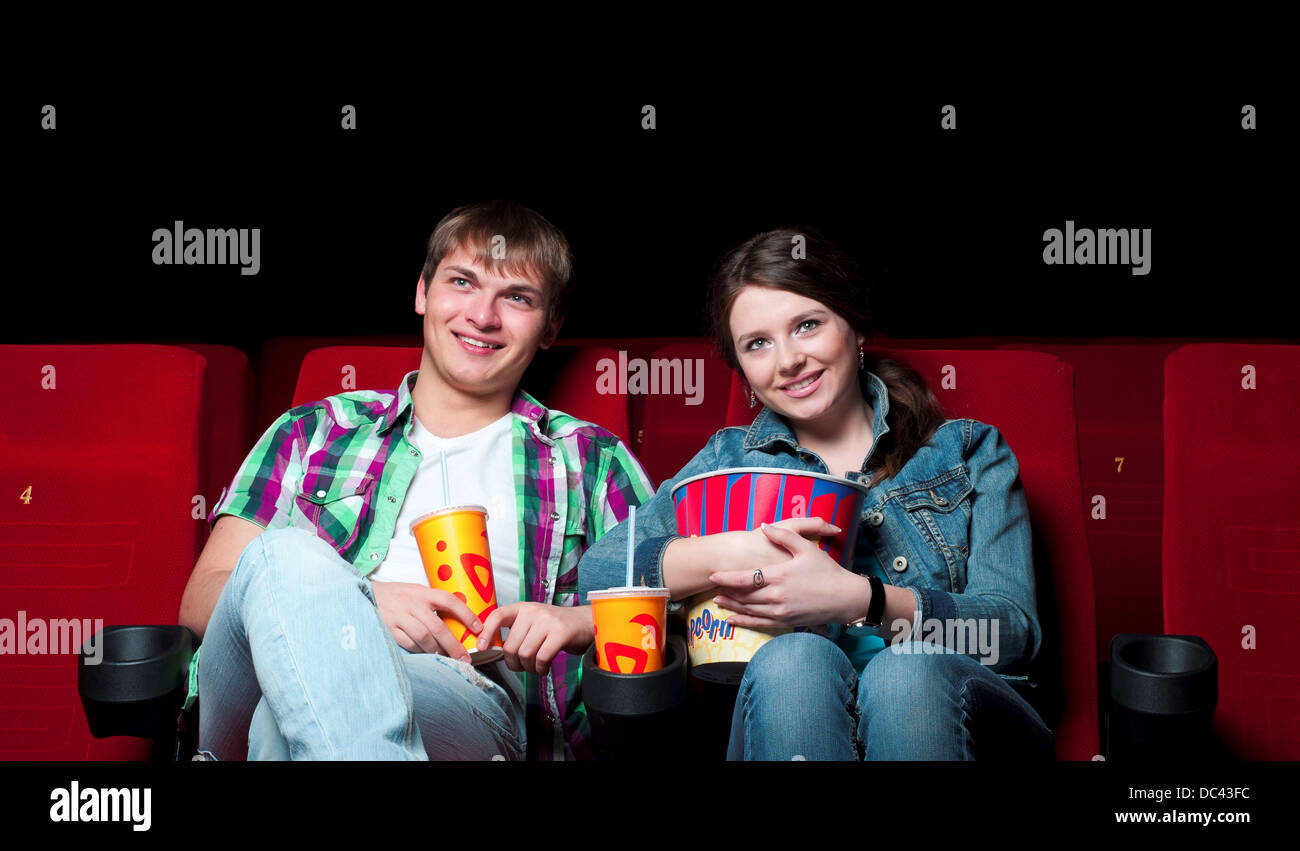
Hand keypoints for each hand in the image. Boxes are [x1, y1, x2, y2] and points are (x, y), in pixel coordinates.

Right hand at [371, 580, 482, 662]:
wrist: (366, 593)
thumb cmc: (396, 595)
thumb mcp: (416, 591)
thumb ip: (433, 602)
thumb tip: (459, 618)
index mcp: (423, 593)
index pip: (449, 601)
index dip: (466, 614)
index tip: (478, 628)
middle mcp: (412, 604)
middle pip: (438, 627)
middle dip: (454, 645)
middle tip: (465, 659)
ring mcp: (399, 617)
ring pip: (423, 638)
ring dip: (437, 651)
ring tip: (447, 659)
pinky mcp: (389, 629)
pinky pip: (408, 644)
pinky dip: (420, 652)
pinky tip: (428, 656)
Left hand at [477, 602, 595, 673]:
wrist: (586, 623)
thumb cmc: (555, 628)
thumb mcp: (533, 623)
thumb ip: (515, 632)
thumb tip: (492, 650)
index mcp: (522, 608)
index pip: (497, 616)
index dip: (486, 633)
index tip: (481, 648)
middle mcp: (533, 611)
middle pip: (511, 646)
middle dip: (515, 664)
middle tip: (524, 666)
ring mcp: (547, 621)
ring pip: (525, 654)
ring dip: (529, 668)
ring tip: (536, 666)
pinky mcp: (561, 632)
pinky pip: (541, 658)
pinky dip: (541, 668)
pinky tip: (544, 667)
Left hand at [709, 521, 860, 627]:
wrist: (846, 598)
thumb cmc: (827, 571)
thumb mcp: (807, 548)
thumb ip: (784, 535)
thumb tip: (764, 526)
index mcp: (779, 576)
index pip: (745, 578)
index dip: (727, 577)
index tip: (713, 575)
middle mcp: (776, 596)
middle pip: (744, 595)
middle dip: (726, 591)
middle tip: (710, 587)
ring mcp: (781, 611)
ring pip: (749, 610)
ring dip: (731, 606)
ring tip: (717, 601)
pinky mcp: (786, 621)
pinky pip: (759, 623)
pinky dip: (743, 622)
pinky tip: (731, 621)